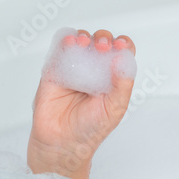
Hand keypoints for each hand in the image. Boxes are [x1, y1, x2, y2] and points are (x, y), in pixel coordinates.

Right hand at [27, 29, 135, 178]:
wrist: (61, 142)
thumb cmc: (90, 130)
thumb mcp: (114, 108)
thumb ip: (123, 85)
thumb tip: (123, 59)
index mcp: (113, 80)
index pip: (121, 55)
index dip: (123, 46)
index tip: (120, 46)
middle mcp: (95, 72)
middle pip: (102, 44)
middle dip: (104, 39)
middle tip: (103, 46)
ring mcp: (75, 70)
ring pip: (82, 43)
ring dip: (85, 37)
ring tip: (86, 42)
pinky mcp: (55, 71)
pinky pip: (60, 51)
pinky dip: (65, 41)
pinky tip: (71, 41)